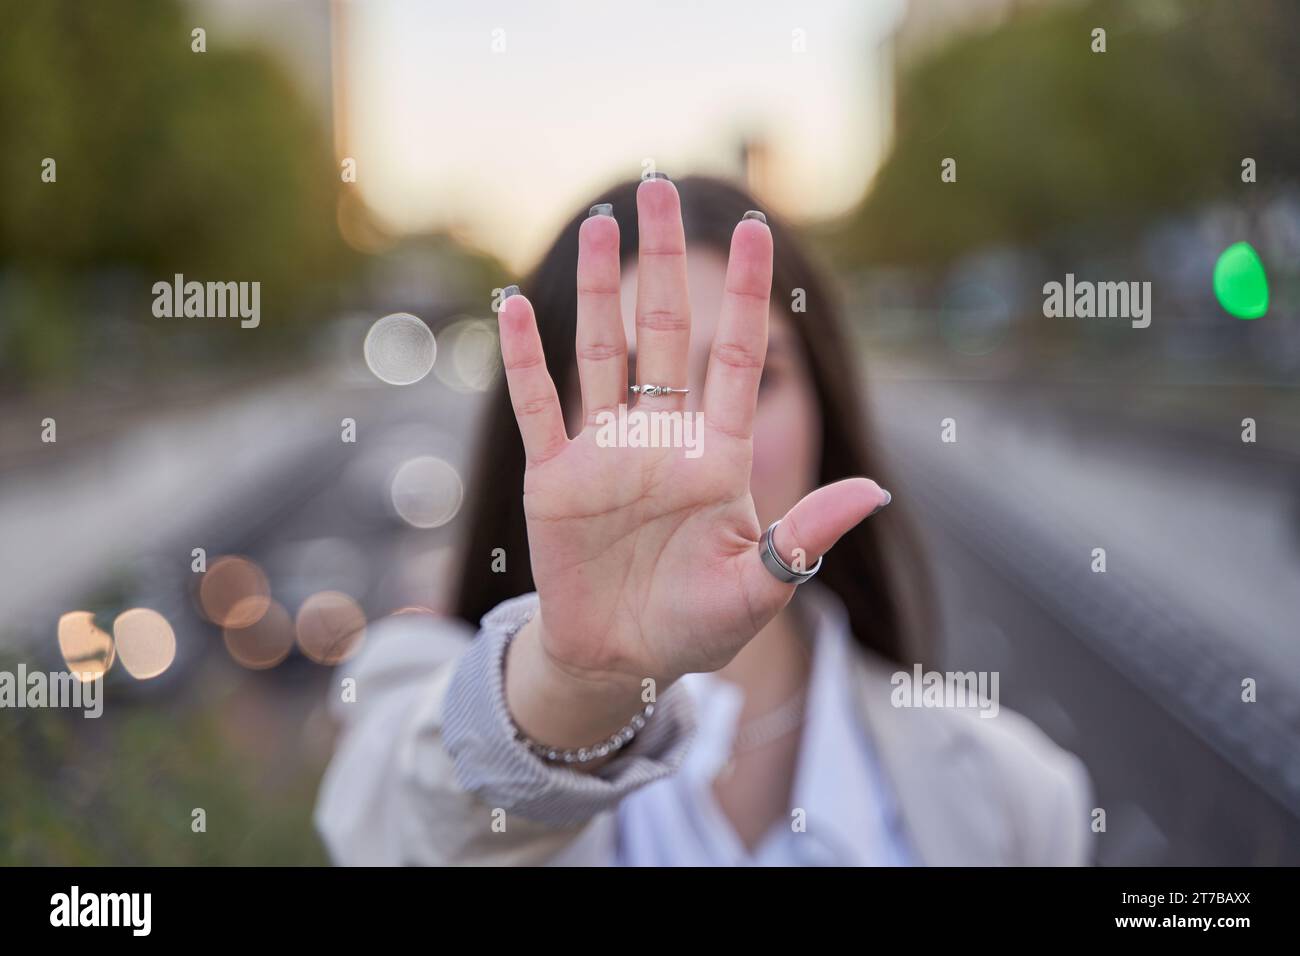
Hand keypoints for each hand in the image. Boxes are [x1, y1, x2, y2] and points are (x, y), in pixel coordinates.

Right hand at [497, 179, 888, 706]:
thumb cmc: (696, 627)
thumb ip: (802, 538)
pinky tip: (511, 306)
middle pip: (664, 332)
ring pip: (601, 352)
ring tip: (598, 224)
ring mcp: (604, 453)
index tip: (753, 230)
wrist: (621, 662)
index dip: (742, 295)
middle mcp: (660, 439)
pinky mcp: (554, 477)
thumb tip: (876, 492)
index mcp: (716, 457)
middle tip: (657, 188)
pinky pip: (538, 406)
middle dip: (664, 261)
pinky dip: (524, 360)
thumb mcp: (757, 589)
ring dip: (597, 290)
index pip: (731, 358)